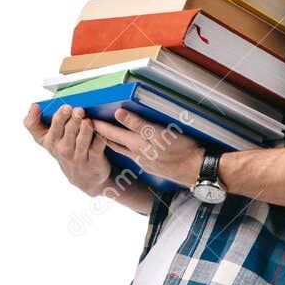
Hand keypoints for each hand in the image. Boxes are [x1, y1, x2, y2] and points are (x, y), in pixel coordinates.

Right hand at [24, 102, 116, 196]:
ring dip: (85, 130)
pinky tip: (102, 130)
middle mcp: (61, 148)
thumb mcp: (47, 139)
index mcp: (49, 140)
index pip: (41, 129)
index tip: (56, 108)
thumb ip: (36, 123)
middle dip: (71, 120)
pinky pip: (97, 147)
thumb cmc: (64, 149)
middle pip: (66, 131)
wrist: (82, 177)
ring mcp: (78, 156)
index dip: (44, 118)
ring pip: (81, 140)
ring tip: (87, 121)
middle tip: (77, 110)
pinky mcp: (93, 160)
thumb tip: (34, 106)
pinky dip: (100, 138)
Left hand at [90, 105, 204, 188]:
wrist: (196, 169)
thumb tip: (119, 114)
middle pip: (114, 143)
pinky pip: (132, 155)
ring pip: (122, 150)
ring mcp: (144, 161)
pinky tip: (125, 146)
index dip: (100, 126)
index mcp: (138, 145)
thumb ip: (138, 123)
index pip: (112, 133)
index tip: (88, 119)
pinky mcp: (151, 166)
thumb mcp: (160, 133)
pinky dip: (124, 149)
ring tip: (102, 135)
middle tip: (91, 126)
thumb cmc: (183, 149)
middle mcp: (138, 154)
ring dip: (111, 142)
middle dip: (102, 134)